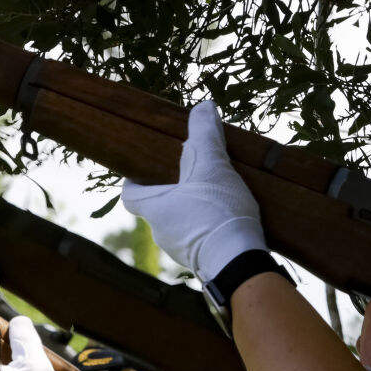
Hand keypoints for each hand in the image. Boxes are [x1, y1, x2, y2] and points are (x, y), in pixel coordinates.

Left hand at [121, 101, 265, 280]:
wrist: (240, 264)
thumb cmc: (217, 212)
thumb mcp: (212, 166)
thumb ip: (205, 135)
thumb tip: (202, 106)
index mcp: (154, 209)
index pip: (129, 195)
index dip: (134, 180)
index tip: (147, 167)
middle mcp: (161, 232)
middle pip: (158, 206)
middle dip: (174, 189)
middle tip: (194, 172)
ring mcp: (181, 251)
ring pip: (181, 222)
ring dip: (194, 208)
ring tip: (217, 191)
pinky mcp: (204, 261)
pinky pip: (200, 238)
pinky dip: (209, 225)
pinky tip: (230, 215)